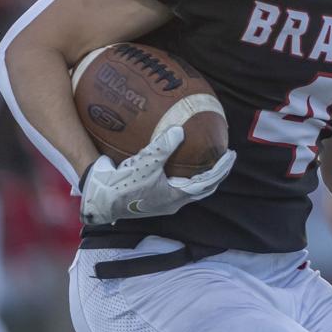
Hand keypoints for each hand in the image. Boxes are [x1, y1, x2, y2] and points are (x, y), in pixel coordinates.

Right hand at [79, 126, 235, 224]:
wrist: (99, 200)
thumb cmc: (122, 185)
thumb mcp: (144, 163)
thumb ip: (163, 147)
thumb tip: (179, 130)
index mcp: (176, 197)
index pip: (207, 183)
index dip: (221, 169)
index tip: (231, 154)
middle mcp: (172, 201)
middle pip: (203, 188)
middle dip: (216, 173)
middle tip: (225, 156)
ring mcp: (163, 201)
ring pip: (190, 188)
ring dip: (202, 175)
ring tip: (207, 159)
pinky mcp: (153, 197)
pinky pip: (176, 184)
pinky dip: (184, 173)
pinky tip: (177, 160)